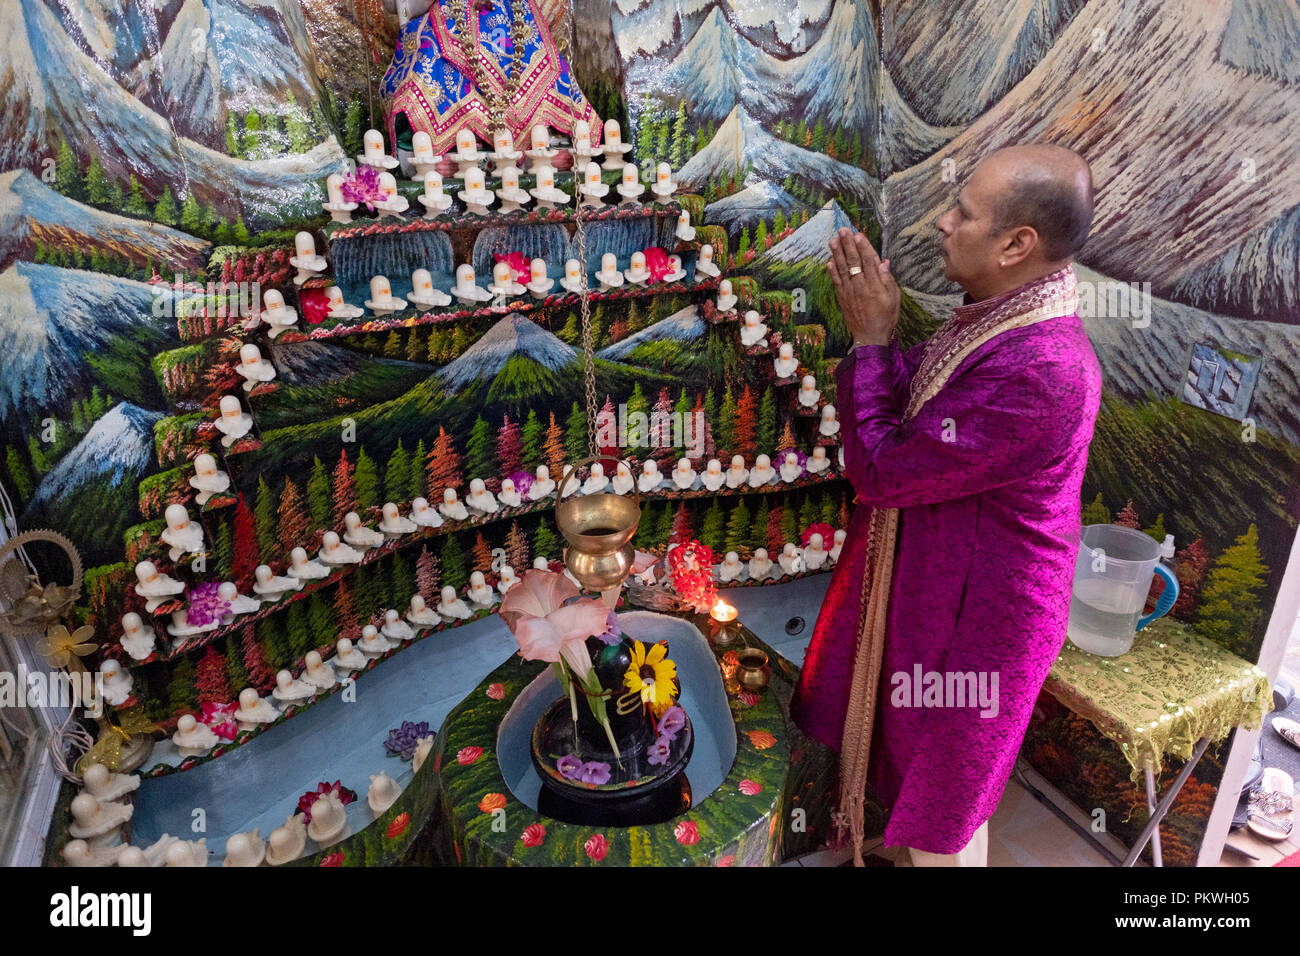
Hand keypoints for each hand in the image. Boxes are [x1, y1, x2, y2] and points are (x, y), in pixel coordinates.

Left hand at [828, 227, 899, 346]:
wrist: (870, 337)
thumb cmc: (886, 317)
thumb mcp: (894, 299)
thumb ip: (888, 280)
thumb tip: (883, 262)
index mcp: (875, 285)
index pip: (868, 261)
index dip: (863, 247)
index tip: (858, 234)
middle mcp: (861, 286)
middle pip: (853, 261)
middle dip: (848, 245)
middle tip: (843, 230)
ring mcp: (850, 292)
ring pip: (842, 269)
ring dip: (837, 254)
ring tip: (833, 240)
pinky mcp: (842, 298)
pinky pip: (836, 282)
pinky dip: (832, 271)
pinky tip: (829, 261)